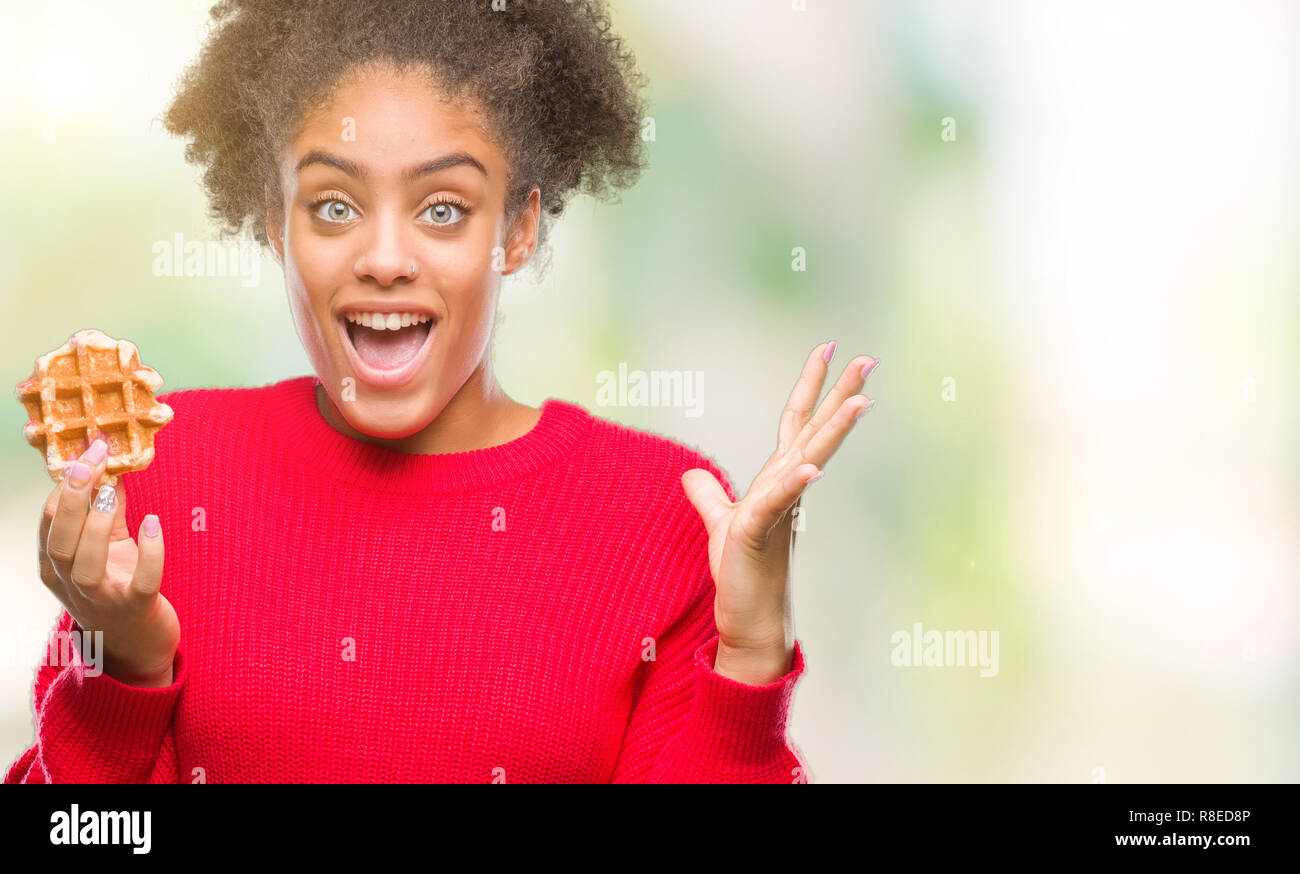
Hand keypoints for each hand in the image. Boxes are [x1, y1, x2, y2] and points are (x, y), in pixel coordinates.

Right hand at [39, 437, 177, 686]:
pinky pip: (140, 582)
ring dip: (96, 524)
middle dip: (72, 497)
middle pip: (58, 539)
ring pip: (84, 562)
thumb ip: (107, 510)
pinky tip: (154, 524)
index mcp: (56, 564)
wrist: (139, 644)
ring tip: (114, 492)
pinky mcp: (135, 609)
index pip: (50, 519)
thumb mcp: (108, 546)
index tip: (88, 447)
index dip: (67, 481)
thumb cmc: (120, 587)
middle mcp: (70, 583)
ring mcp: (100, 599)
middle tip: (90, 461)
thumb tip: (111, 467)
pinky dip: (149, 553)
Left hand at [681, 341, 876, 682]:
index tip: (827, 349)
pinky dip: (794, 485)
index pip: (797, 423)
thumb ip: (709, 496)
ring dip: (835, 431)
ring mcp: (778, 509)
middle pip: (815, 431)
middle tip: (868, 359)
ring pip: (809, 459)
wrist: (748, 622)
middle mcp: (785, 489)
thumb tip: (691, 474)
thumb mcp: (719, 525)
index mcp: (776, 480)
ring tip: (862, 401)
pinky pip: (778, 503)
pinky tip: (811, 468)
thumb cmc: (740, 575)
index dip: (810, 386)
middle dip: (841, 394)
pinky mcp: (759, 532)